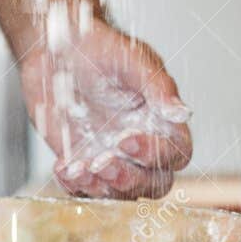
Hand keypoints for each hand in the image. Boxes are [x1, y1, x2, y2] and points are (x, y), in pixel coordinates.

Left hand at [20, 17, 192, 198]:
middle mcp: (141, 145)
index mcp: (162, 122)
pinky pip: (85, 189)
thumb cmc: (101, 49)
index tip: (126, 139)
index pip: (175, 154)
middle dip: (127, 180)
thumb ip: (158, 86)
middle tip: (101, 162)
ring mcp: (112, 157)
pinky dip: (74, 185)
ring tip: (76, 168)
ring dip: (98, 187)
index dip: (155, 154)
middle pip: (152, 184)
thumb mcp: (132, 60)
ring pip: (119, 193)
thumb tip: (183, 112)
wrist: (58, 48)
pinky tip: (63, 167)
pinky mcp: (83, 163)